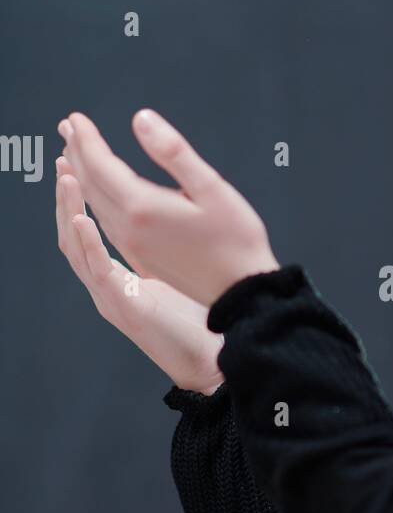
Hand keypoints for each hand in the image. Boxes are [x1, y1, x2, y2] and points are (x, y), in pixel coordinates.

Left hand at [56, 109, 279, 307]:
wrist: (241, 291)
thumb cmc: (235, 237)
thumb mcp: (211, 187)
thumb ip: (173, 152)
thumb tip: (140, 119)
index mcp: (141, 208)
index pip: (100, 165)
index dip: (86, 139)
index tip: (75, 117)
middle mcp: (128, 228)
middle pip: (90, 184)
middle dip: (77, 152)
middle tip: (67, 126)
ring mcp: (131, 245)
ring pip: (94, 203)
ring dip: (81, 175)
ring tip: (75, 153)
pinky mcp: (139, 256)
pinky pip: (104, 220)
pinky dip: (93, 197)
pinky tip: (98, 191)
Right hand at [56, 158, 225, 393]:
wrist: (210, 360)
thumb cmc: (195, 318)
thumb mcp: (172, 270)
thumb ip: (159, 243)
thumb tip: (160, 209)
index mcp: (118, 270)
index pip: (86, 224)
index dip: (77, 192)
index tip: (72, 154)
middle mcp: (107, 281)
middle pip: (73, 231)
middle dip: (66, 192)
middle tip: (62, 153)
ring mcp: (111, 295)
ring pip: (78, 249)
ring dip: (70, 210)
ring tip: (66, 175)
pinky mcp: (124, 307)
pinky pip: (99, 272)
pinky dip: (88, 245)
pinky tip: (82, 218)